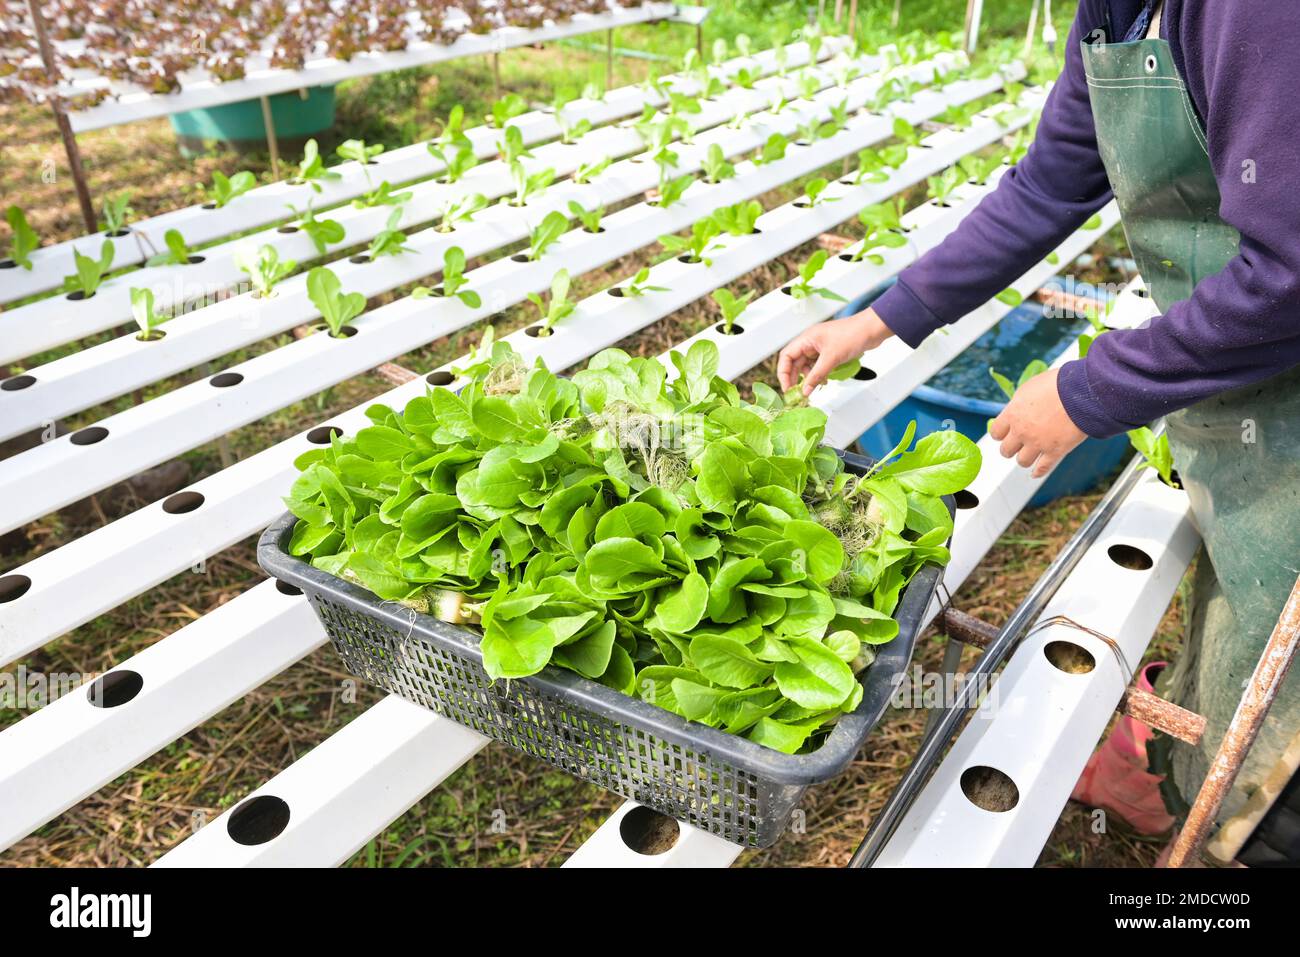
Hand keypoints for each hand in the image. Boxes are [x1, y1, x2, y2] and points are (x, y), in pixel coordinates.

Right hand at [778, 307, 893, 395]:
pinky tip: (824, 380)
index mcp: (807, 338)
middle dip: (795, 378)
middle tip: (797, 393)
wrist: (872, 329)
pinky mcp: (829, 351)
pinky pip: (818, 365)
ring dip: (808, 377)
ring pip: (807, 365)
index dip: (784, 373)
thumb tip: (805, 391)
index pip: (786, 356)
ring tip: (813, 387)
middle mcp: (811, 342)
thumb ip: (816, 375)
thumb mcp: (831, 358)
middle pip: (795, 362)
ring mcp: (820, 347)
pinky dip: (818, 374)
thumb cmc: (853, 334)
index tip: (787, 388)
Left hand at [989, 367, 1086, 477]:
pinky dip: (1038, 472)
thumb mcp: (1029, 388)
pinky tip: (1035, 473)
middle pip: (1006, 450)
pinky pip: (1042, 468)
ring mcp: (1038, 443)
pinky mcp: (1055, 451)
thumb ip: (1019, 404)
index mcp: (1013, 414)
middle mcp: (1022, 431)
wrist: (1082, 392)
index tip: (1005, 434)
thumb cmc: (1057, 384)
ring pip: (1022, 461)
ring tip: (1030, 454)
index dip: (1001, 434)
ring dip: (1024, 459)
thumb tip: (1014, 410)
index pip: (996, 433)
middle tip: (1017, 445)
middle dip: (1011, 447)